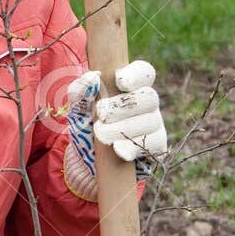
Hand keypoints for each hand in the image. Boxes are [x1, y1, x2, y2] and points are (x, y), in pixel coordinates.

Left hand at [66, 58, 167, 179]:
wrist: (86, 163)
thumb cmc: (85, 129)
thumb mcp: (77, 110)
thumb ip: (81, 91)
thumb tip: (93, 77)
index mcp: (131, 88)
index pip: (144, 72)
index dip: (135, 74)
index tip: (119, 81)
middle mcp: (147, 104)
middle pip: (149, 97)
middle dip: (122, 106)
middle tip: (100, 114)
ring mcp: (154, 125)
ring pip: (152, 121)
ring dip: (123, 128)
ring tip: (101, 135)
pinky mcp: (157, 147)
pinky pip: (156, 144)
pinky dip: (134, 146)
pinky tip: (119, 150)